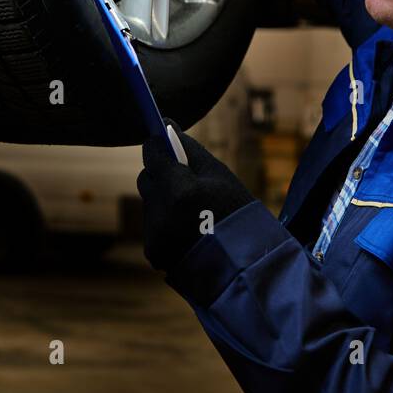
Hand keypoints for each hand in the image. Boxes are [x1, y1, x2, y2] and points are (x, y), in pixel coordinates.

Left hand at [138, 121, 255, 271]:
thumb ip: (190, 150)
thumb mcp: (219, 176)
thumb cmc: (238, 214)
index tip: (161, 139)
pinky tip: (190, 232)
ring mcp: (154, 235)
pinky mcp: (153, 253)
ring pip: (150, 203)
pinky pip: (153, 226)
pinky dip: (167, 224)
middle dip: (161, 174)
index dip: (156, 145)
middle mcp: (161, 213)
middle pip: (146, 178)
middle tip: (183, 177)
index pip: (152, 154)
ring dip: (165, 201)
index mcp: (180, 190)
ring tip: (195, 212)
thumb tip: (167, 124)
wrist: (246, 268)